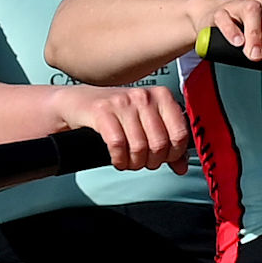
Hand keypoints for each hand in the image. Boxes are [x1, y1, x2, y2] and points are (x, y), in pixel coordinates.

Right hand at [61, 81, 195, 171]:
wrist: (80, 102)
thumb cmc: (116, 113)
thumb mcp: (146, 123)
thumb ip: (167, 143)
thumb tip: (182, 166)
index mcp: (161, 96)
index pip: (180, 133)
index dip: (174, 154)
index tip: (165, 159)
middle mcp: (144, 96)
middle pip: (159, 144)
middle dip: (152, 161)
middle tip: (143, 162)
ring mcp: (123, 102)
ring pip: (139, 147)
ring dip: (134, 163)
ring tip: (129, 162)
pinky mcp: (102, 111)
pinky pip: (118, 145)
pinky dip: (119, 160)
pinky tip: (117, 160)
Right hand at [197, 0, 261, 78]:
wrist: (217, 17)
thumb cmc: (245, 30)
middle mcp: (261, 5)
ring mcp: (240, 5)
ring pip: (252, 12)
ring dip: (256, 36)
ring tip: (255, 55)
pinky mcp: (221, 11)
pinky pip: (226, 17)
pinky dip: (232, 30)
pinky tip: (237, 42)